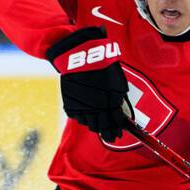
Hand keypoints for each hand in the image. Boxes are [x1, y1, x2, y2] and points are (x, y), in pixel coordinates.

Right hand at [46, 26, 131, 142]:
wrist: (78, 54)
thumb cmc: (101, 63)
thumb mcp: (116, 79)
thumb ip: (118, 97)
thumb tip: (119, 112)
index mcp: (111, 101)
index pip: (115, 122)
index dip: (117, 129)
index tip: (118, 133)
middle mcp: (96, 107)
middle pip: (102, 126)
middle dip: (107, 131)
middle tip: (110, 134)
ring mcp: (82, 107)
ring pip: (89, 124)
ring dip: (95, 124)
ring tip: (98, 123)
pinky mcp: (70, 104)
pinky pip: (78, 117)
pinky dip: (83, 116)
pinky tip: (86, 113)